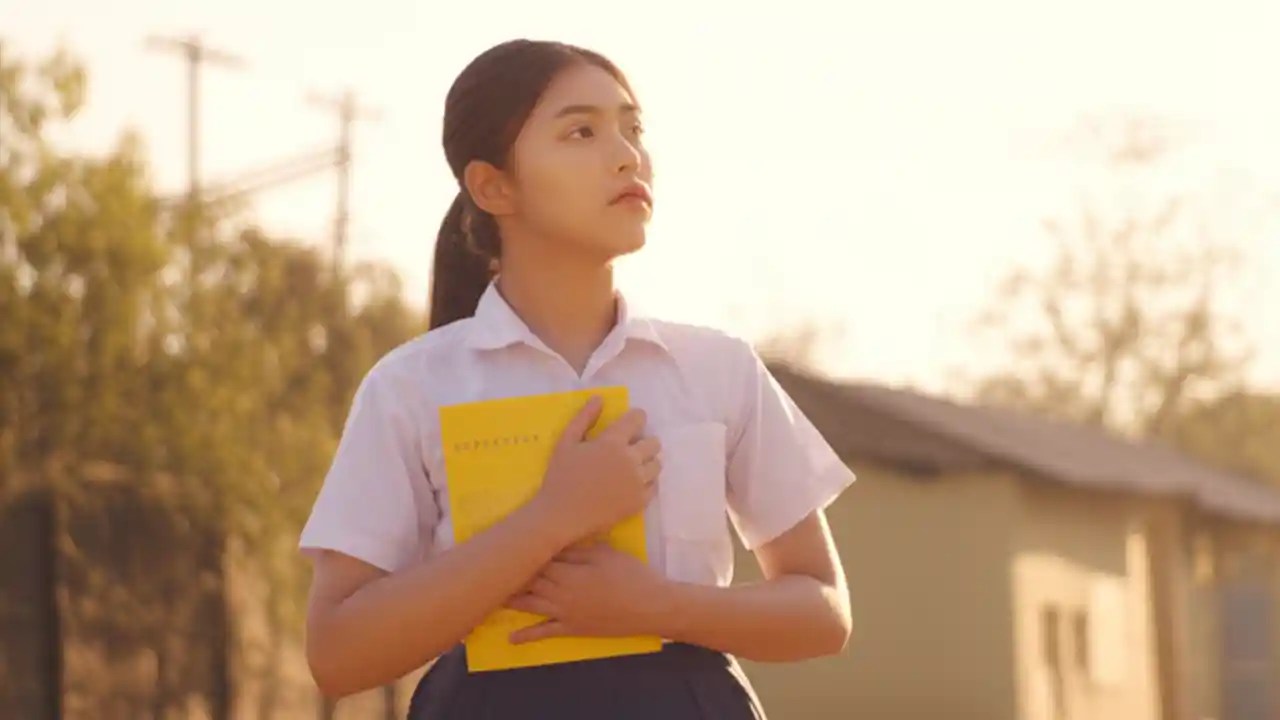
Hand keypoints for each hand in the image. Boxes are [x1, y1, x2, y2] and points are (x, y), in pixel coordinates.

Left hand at [506, 543, 670, 643]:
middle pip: (530, 581)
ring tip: (491, 595)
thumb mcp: (606, 553)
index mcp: (569, 570)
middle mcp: (560, 592)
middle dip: (511, 574)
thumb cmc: (631, 575)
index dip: (522, 553)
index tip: (505, 546)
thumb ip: (577, 549)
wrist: (650, 606)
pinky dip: (526, 636)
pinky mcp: (571, 628)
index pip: (538, 559)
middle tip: (489, 568)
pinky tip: (511, 638)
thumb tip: (553, 542)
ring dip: (511, 600)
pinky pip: (545, 633)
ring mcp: (564, 613)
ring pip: (531, 604)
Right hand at [534, 398, 661, 542]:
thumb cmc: (560, 476)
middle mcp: (631, 459)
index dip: (636, 418)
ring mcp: (637, 482)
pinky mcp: (640, 502)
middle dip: (644, 441)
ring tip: (632, 467)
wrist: (561, 515)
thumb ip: (584, 418)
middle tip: (629, 448)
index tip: (630, 424)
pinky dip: (647, 482)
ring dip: (648, 461)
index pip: (638, 419)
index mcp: (613, 442)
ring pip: (657, 464)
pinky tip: (632, 483)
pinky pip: (654, 486)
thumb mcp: (566, 442)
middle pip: (654, 442)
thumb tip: (599, 398)